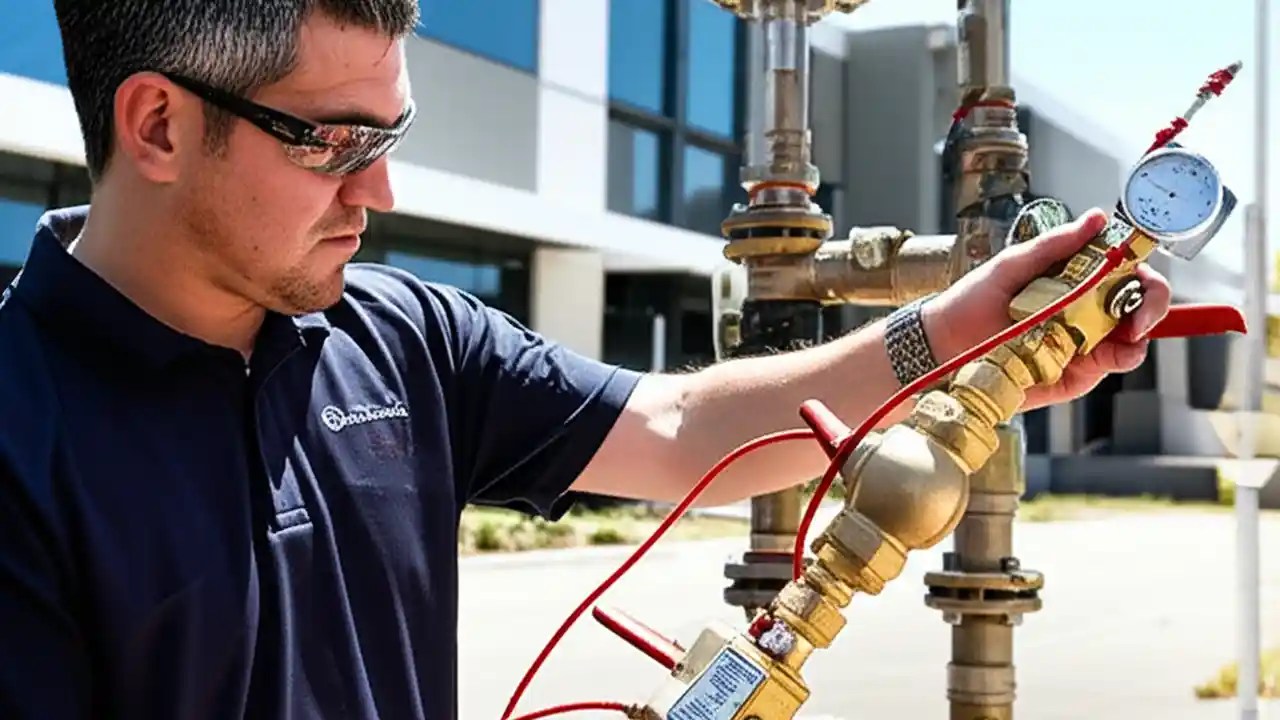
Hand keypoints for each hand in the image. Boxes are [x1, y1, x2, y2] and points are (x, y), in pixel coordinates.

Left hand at [921, 207, 1171, 410]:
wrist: (943, 347)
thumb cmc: (972, 302)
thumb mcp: (1012, 265)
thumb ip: (1056, 245)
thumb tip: (1096, 218)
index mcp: (1076, 279)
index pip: (1126, 270)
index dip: (1142, 270)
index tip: (1141, 272)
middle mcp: (1087, 310)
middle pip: (1141, 304)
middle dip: (1150, 305)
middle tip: (1137, 314)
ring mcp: (1085, 343)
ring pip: (1133, 339)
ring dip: (1136, 334)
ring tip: (1121, 334)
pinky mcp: (1077, 374)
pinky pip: (1110, 366)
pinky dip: (1116, 359)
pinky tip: (1100, 353)